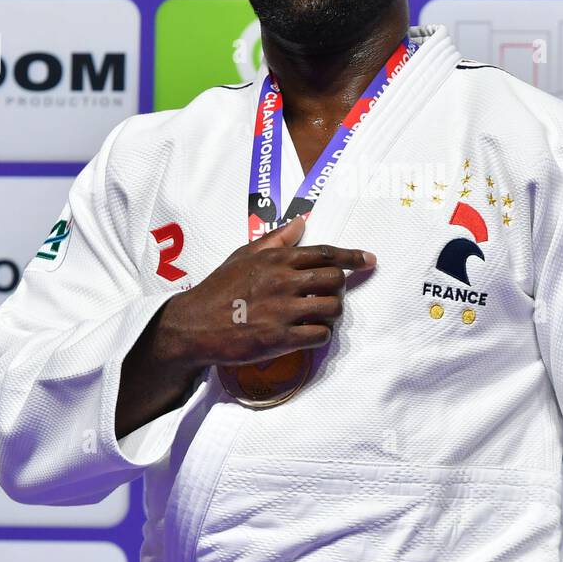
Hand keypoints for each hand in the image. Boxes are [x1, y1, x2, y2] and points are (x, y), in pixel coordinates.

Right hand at [157, 216, 375, 368]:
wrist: (193, 326)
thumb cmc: (219, 289)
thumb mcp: (243, 255)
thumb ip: (275, 240)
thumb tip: (301, 223)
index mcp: (276, 259)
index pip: (324, 253)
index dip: (351, 256)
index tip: (368, 260)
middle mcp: (283, 281)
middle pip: (334, 280)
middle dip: (338, 288)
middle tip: (327, 296)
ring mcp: (283, 310)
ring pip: (332, 308)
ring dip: (332, 314)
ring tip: (318, 317)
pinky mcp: (280, 338)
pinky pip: (320, 335)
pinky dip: (321, 335)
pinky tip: (309, 335)